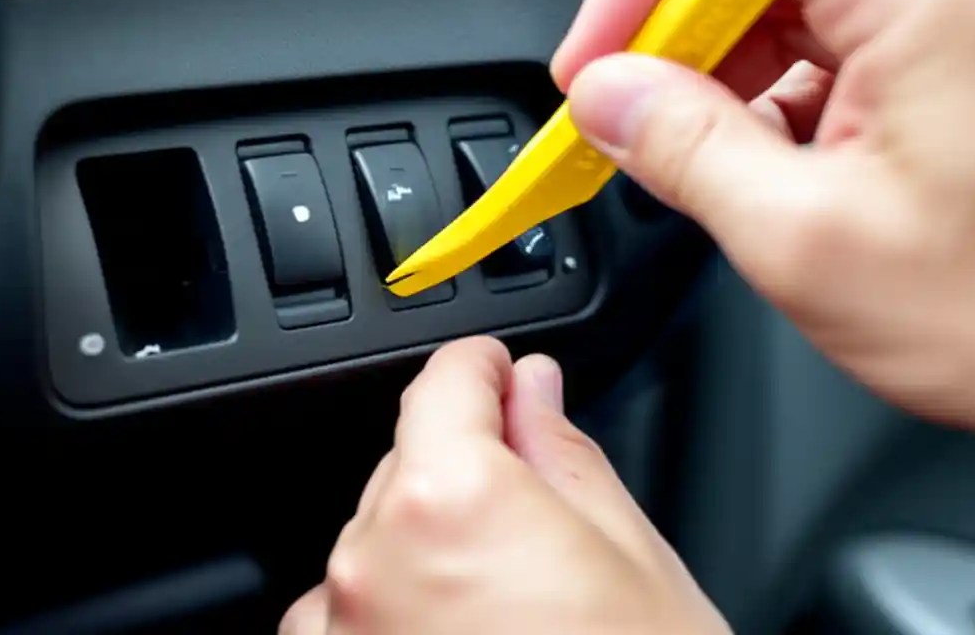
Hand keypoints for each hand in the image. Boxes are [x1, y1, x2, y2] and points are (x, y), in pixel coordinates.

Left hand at [279, 337, 726, 634]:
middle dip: (469, 469)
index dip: (482, 367)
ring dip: (429, 544)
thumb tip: (532, 390)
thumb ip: (562, 455)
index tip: (498, 372)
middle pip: (412, 462)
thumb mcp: (633, 560)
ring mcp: (341, 633)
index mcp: (451, 502)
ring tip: (513, 607)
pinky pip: (346, 614)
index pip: (446, 382)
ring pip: (378, 540)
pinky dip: (393, 609)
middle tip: (540, 521)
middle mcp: (372, 562)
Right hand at [553, 0, 974, 446]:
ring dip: (721, 71)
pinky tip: (750, 161)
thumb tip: (606, 97)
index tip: (597, 53)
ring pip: (796, 3)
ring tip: (685, 153)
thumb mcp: (803, 241)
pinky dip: (775, 96)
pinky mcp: (962, 65)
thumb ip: (685, 150)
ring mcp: (964, 23)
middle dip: (675, 32)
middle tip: (619, 111)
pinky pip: (838, 46)